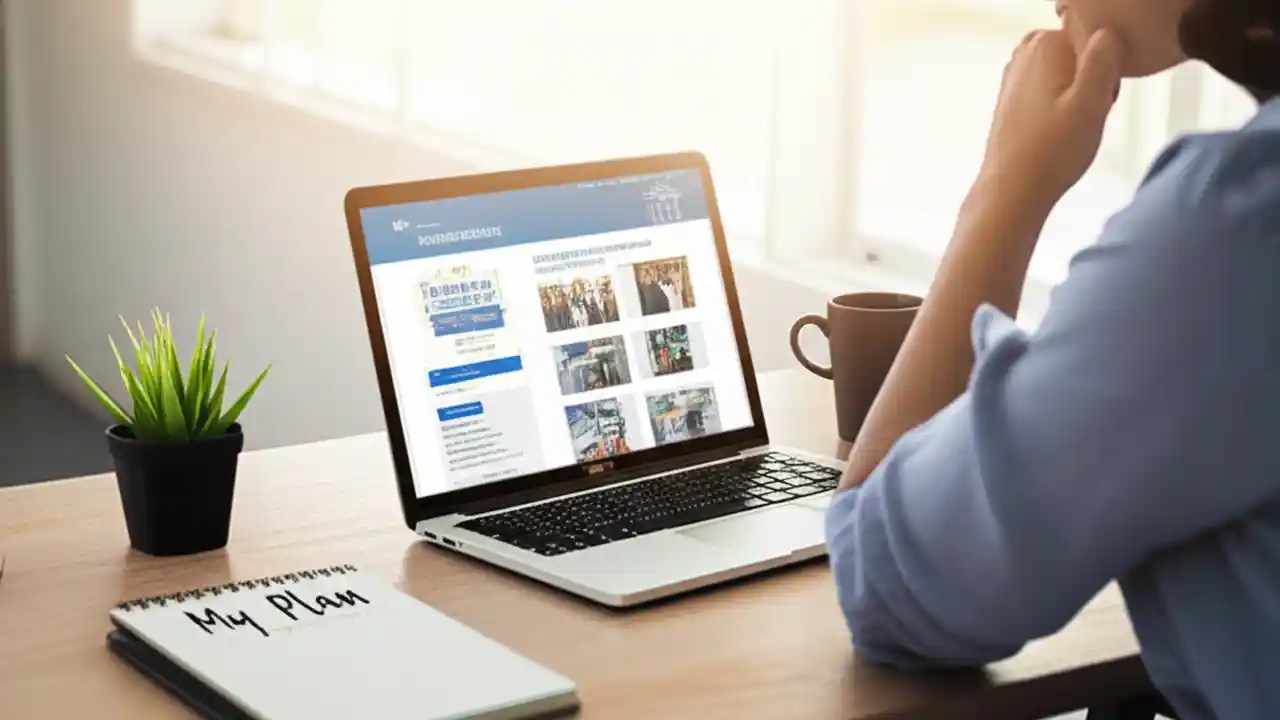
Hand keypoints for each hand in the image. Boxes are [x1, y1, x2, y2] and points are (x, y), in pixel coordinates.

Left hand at [981, 29, 1123, 203]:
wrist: (1012, 190)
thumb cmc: (1052, 151)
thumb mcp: (1092, 101)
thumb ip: (1103, 59)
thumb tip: (1106, 33)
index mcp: (1045, 44)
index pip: (1099, 40)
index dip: (1107, 72)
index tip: (1100, 98)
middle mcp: (1025, 53)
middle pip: (1082, 57)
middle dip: (1092, 83)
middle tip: (1086, 115)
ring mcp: (1015, 77)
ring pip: (1069, 76)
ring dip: (1078, 98)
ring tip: (1072, 127)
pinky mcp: (1012, 100)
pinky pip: (1053, 94)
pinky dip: (1061, 109)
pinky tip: (1058, 133)